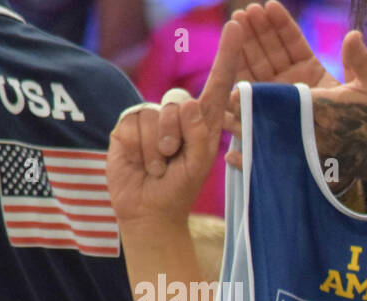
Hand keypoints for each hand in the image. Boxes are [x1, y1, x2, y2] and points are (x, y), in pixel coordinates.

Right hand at [108, 21, 239, 231]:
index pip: (218, 82)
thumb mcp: (198, 164)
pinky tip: (142, 162)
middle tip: (175, 159)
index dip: (227, 54)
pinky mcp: (130, 122)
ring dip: (160, 146)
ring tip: (159, 165)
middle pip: (181, 101)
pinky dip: (141, 148)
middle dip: (179, 135)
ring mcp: (153, 116)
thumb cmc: (179, 188)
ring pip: (158, 113)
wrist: (148, 208)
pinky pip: (136, 122)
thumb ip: (199, 134)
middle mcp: (180, 114)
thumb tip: (187, 103)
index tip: (236, 26)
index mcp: (205, 122)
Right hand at [223, 18, 366, 185]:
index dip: (279, 25)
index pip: (292, 43)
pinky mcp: (276, 128)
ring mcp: (282, 106)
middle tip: (242, 12)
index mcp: (313, 72)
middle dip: (254, 33)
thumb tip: (353, 35)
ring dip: (241, 56)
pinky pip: (252, 114)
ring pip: (255, 77)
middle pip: (268, 54)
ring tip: (231, 35)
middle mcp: (293, 86)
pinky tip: (226, 91)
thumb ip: (359, 61)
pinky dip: (239, 105)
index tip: (266, 5)